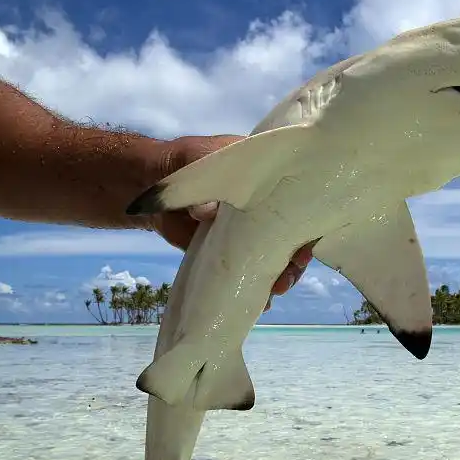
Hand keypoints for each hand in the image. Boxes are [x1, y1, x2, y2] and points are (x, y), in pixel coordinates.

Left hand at [148, 134, 313, 308]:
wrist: (152, 181)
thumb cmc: (184, 160)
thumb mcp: (198, 158)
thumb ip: (206, 180)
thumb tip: (205, 212)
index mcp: (269, 179)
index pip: (299, 202)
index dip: (306, 223)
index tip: (305, 245)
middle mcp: (267, 207)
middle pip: (292, 234)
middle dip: (295, 257)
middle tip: (288, 275)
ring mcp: (250, 231)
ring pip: (275, 255)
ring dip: (280, 275)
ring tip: (274, 291)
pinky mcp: (232, 251)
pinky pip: (250, 269)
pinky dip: (257, 285)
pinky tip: (261, 301)